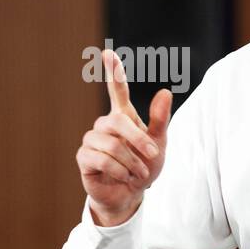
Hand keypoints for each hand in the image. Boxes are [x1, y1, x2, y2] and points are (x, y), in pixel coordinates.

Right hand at [76, 49, 171, 225]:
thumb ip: (160, 120)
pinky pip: (101, 158)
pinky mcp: (84, 157)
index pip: (116, 89)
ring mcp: (92, 140)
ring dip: (131, 160)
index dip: (113, 72)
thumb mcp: (159, 145)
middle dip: (139, 138)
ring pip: (111, 143)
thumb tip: (165, 91)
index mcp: (123, 117)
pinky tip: (123, 177)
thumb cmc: (145, 167)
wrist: (130, 195)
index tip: (108, 53)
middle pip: (117, 120)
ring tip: (139, 172)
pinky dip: (118, 170)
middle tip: (154, 154)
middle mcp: (104, 125)